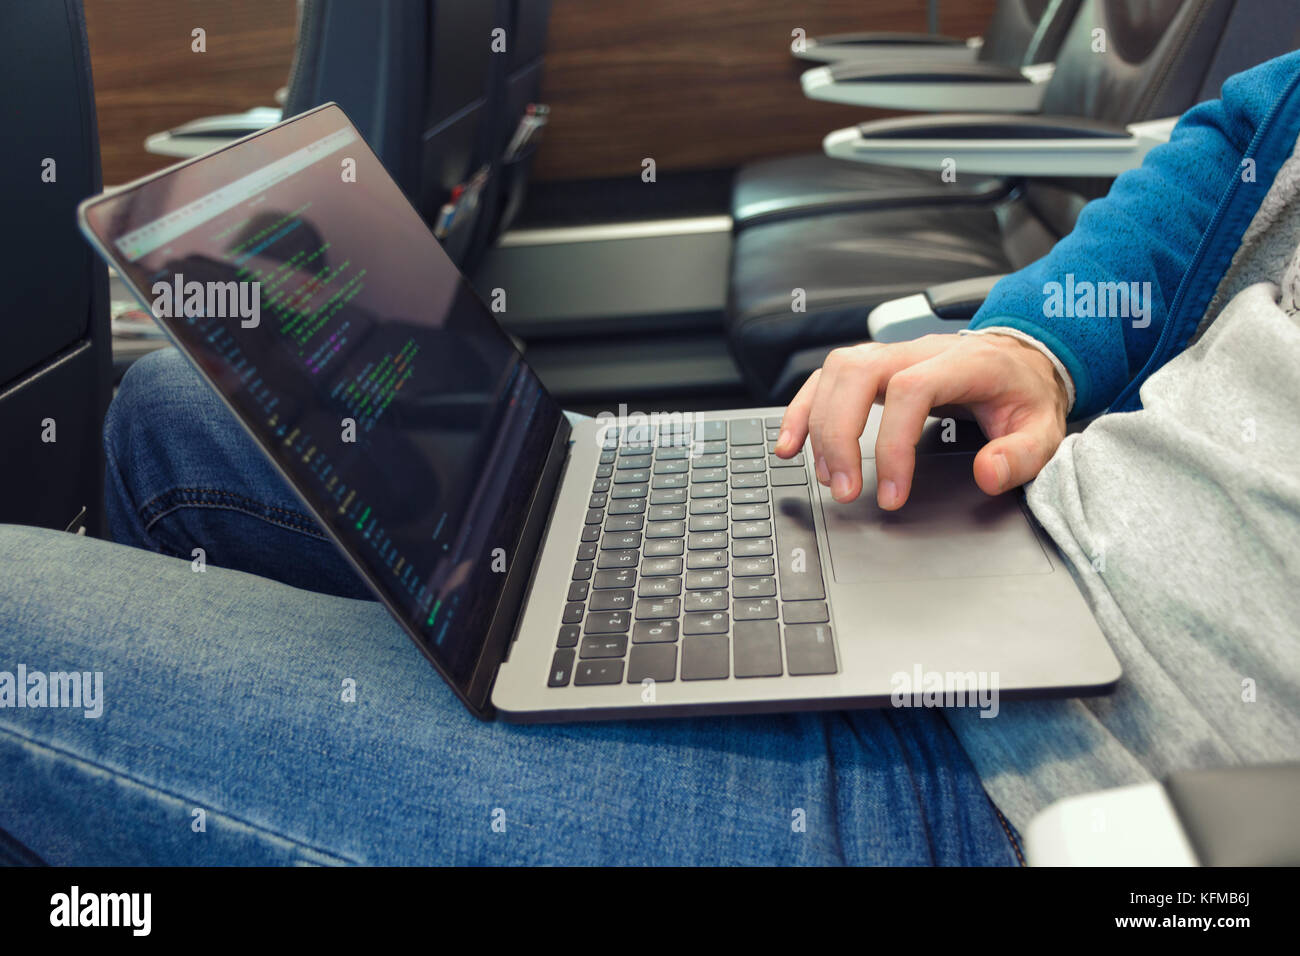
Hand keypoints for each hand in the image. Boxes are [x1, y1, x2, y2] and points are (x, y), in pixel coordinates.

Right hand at [774, 333, 1068, 508]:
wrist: (1020, 359)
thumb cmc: (1023, 394)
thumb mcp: (1044, 428)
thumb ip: (1021, 454)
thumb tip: (986, 475)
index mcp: (962, 362)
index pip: (911, 391)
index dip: (894, 445)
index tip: (893, 494)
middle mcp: (917, 351)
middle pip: (857, 374)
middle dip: (840, 435)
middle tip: (846, 489)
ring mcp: (890, 355)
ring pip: (834, 372)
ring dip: (818, 424)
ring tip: (825, 475)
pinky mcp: (873, 368)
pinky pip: (825, 380)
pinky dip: (802, 411)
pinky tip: (791, 444)